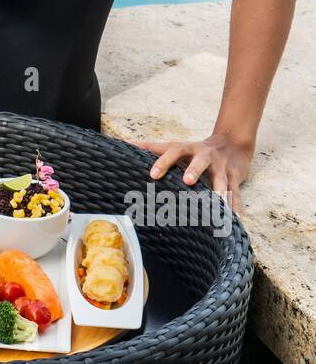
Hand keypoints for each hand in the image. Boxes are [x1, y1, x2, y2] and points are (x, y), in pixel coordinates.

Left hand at [131, 133, 251, 214]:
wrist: (232, 143)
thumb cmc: (196, 150)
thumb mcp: (176, 146)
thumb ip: (152, 147)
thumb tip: (127, 144)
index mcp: (189, 149)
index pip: (174, 152)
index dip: (163, 161)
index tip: (153, 174)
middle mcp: (206, 156)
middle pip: (201, 161)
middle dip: (195, 170)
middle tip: (187, 181)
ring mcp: (222, 166)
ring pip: (222, 179)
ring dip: (220, 191)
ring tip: (218, 205)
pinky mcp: (235, 177)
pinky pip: (236, 192)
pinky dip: (235, 206)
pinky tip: (235, 219)